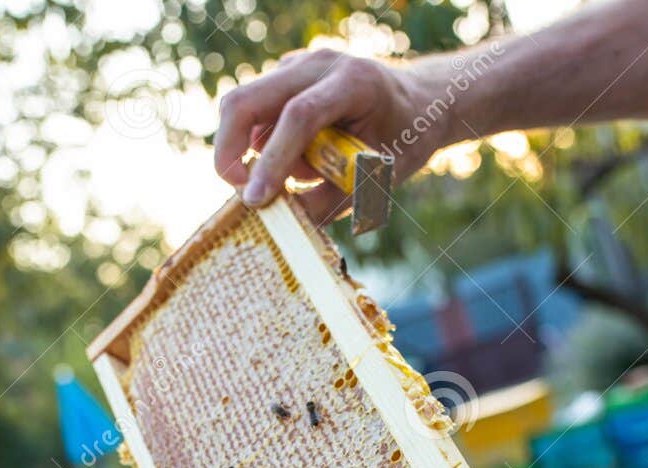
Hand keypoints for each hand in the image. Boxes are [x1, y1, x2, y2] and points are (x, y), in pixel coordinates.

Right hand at [213, 49, 450, 223]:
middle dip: (229, 150)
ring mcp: (298, 65)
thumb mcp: (376, 178)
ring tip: (304, 170)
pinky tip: (302, 154)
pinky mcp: (285, 75)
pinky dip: (264, 143)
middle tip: (241, 190)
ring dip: (258, 151)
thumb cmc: (403, 141)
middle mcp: (318, 64)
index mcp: (353, 82)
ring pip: (245, 108)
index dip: (272, 161)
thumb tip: (283, 223)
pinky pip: (256, 113)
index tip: (255, 200)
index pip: (299, 116)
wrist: (417, 101)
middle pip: (247, 100)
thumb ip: (330, 200)